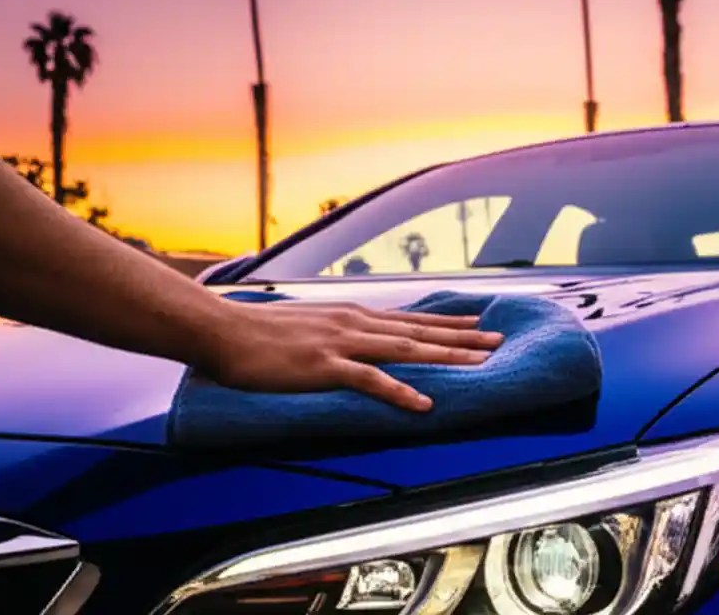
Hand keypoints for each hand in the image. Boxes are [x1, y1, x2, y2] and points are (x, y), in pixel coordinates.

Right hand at [201, 300, 503, 410]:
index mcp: (349, 315)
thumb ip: (331, 332)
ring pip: (406, 350)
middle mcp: (354, 323)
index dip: (444, 321)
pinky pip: (370, 381)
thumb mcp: (304, 325)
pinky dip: (400, 392)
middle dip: (461, 337)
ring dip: (446, 357)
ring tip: (480, 364)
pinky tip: (424, 404)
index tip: (474, 322)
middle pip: (418, 331)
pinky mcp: (324, 366)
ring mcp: (341, 343)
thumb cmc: (255, 332)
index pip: (408, 318)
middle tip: (497, 340)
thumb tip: (347, 341)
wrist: (221, 329)